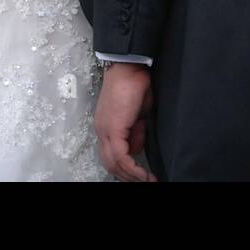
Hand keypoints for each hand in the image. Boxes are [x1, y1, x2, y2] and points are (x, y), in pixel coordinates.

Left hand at [95, 62, 156, 181]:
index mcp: (106, 126)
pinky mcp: (113, 127)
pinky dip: (134, 168)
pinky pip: (121, 156)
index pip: (111, 156)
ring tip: (148, 180)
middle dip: (129, 177)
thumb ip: (135, 132)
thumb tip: (136, 147)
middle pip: (110, 164)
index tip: (142, 177)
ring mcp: (105, 129)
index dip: (126, 170)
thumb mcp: (137, 116)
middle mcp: (102, 130)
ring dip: (132, 175)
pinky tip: (145, 174)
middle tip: (146, 181)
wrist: (130, 68)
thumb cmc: (134, 86)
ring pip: (114, 163)